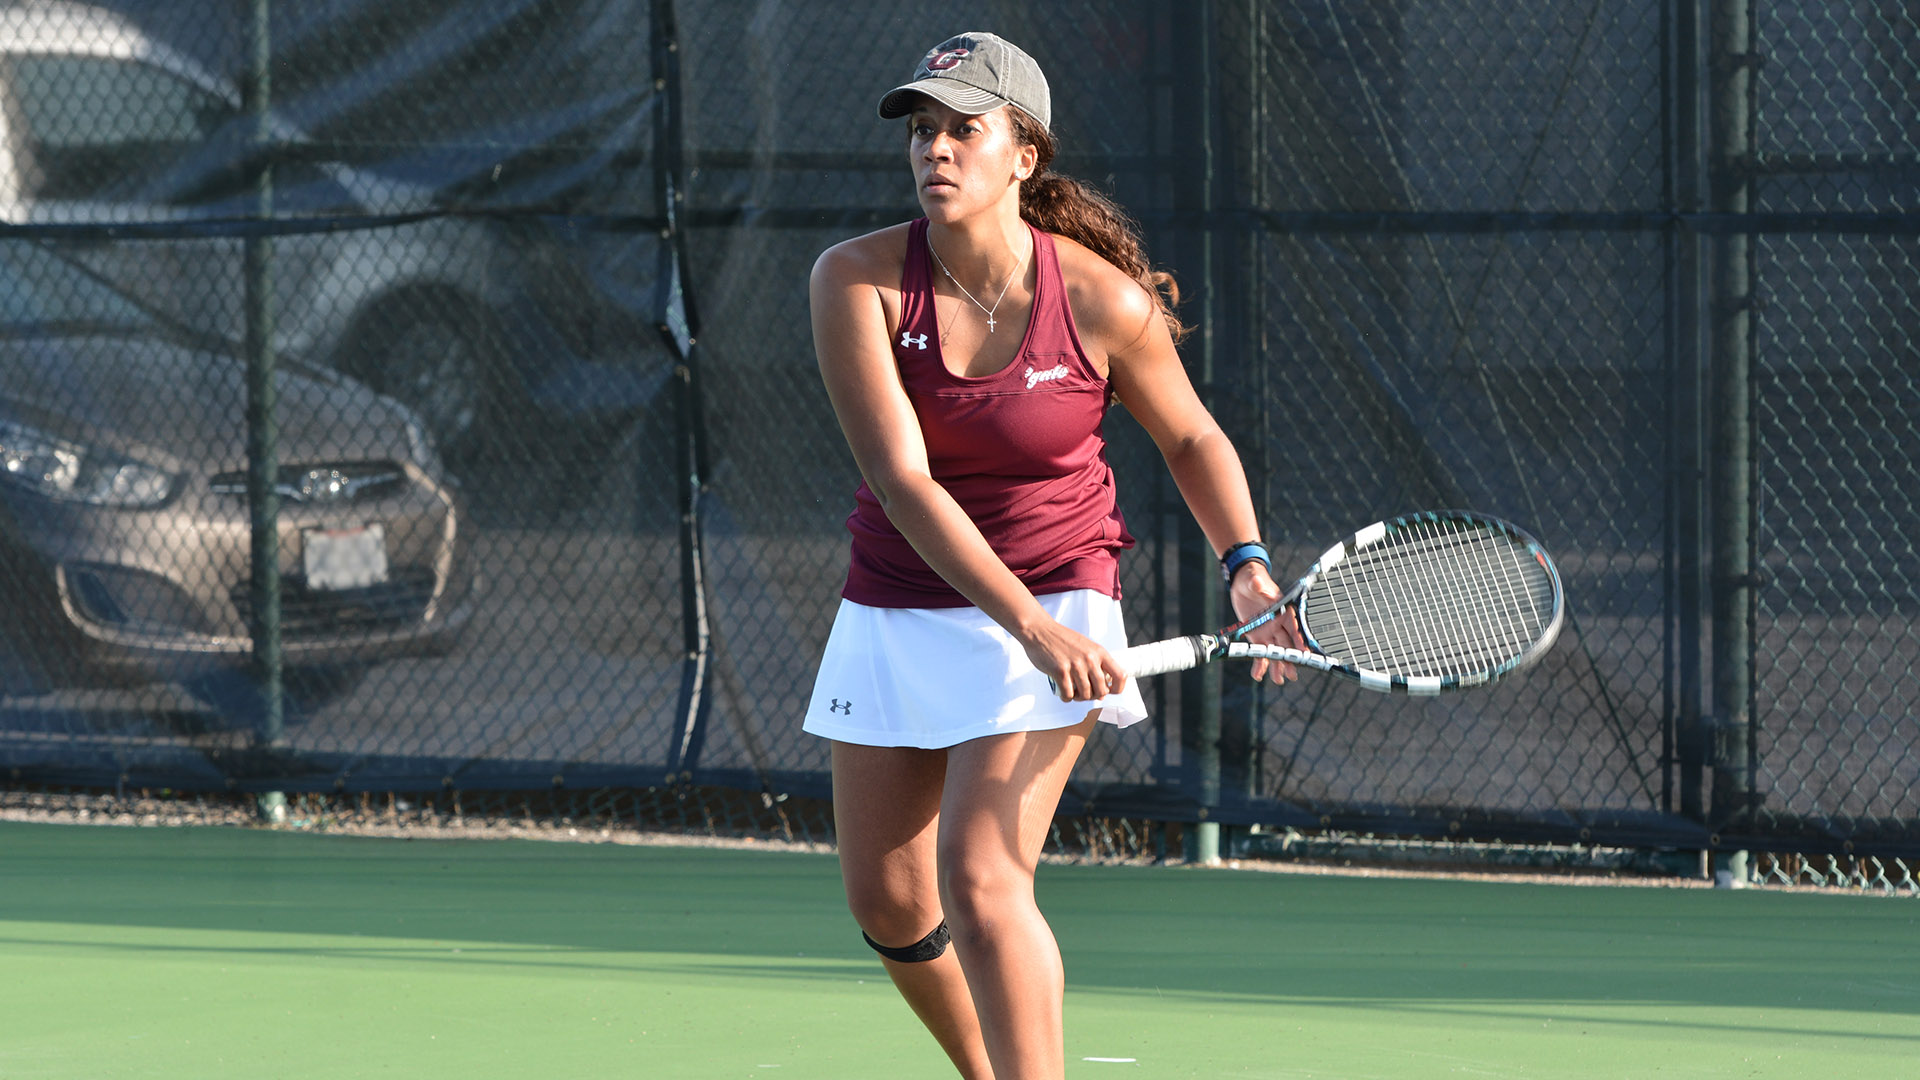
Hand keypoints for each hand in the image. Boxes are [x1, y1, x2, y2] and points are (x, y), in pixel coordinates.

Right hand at [1021, 618, 1126, 702]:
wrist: (1040, 630)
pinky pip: (1068, 694)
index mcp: (1099, 652)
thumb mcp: (1085, 646)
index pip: (1120, 675)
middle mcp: (1090, 659)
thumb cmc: (1061, 639)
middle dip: (1094, 696)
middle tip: (1086, 693)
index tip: (1109, 691)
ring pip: (1085, 694)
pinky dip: (1066, 698)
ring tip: (1074, 693)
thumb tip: (1102, 689)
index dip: (1118, 688)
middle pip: (1101, 690)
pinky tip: (1064, 693)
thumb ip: (1095, 664)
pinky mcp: (1060, 671)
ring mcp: (1075, 665)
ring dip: (1079, 698)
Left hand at [1230, 561, 1301, 684]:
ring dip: (1277, 666)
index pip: (1293, 627)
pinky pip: (1259, 652)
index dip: (1298, 640)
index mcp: (1283, 611)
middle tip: (1293, 674)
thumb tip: (1260, 585)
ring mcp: (1268, 631)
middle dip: (1290, 659)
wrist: (1243, 582)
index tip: (1303, 654)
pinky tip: (1258, 675)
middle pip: (1286, 644)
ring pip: (1275, 651)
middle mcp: (1278, 623)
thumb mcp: (1254, 580)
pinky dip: (1259, 663)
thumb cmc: (1252, 578)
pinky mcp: (1256, 635)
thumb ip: (1258, 584)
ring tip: (1280, 680)